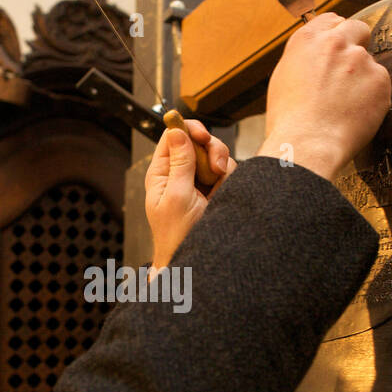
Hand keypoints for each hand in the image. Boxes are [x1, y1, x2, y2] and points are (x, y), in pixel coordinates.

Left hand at [145, 120, 235, 272]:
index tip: (202, 136)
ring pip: (215, 155)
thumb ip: (180, 164)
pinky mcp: (215, 188)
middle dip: (210, 149)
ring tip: (218, 183)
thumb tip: (176, 132)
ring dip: (221, 165)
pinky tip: (222, 192)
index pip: (172, 136)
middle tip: (215, 165)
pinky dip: (229, 178)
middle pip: (198, 141)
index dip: (188, 130)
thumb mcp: (177, 197)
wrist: (194, 260)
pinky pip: (228, 171)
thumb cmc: (177, 236)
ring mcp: (198, 180)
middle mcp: (180, 172)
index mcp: (162, 172)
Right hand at [256, 12, 391, 180]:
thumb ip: (304, 58)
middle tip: (351, 70)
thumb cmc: (289, 120)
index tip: (338, 47)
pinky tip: (356, 114)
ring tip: (346, 106)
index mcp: (307, 39)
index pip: (332, 19)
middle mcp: (335, 42)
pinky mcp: (380, 79)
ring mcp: (360, 59)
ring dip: (363, 78)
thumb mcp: (283, 78)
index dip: (336, 34)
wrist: (307, 144)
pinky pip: (381, 84)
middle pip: (357, 28)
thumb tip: (316, 56)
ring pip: (369, 62)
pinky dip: (373, 97)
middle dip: (357, 43)